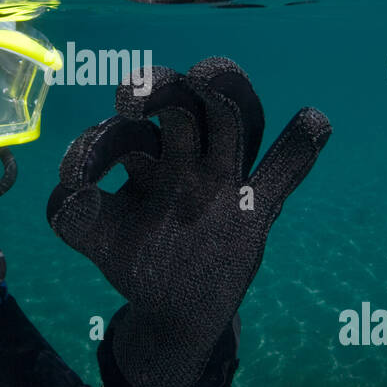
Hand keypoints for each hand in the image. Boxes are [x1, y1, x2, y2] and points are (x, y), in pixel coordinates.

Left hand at [46, 57, 330, 386]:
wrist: (175, 308)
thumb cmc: (133, 256)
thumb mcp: (95, 237)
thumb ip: (75, 215)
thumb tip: (74, 194)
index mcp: (146, 154)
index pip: (125, 134)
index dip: (98, 146)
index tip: (74, 179)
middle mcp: (187, 154)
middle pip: (183, 100)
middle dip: (158, 87)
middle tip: (128, 98)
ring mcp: (225, 176)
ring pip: (233, 115)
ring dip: (223, 91)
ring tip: (205, 77)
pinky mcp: (257, 206)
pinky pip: (284, 170)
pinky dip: (301, 143)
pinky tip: (312, 119)